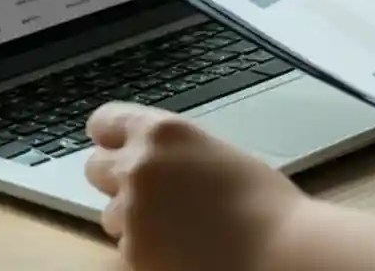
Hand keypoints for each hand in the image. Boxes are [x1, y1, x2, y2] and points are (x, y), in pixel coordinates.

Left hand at [84, 102, 304, 270]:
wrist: (279, 252)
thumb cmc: (264, 203)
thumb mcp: (214, 154)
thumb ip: (175, 152)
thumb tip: (157, 160)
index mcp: (162, 132)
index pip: (104, 122)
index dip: (109, 137)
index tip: (114, 147)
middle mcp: (139, 165)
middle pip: (95, 167)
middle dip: (115, 180)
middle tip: (146, 194)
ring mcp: (132, 210)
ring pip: (110, 213)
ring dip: (131, 219)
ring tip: (174, 228)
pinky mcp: (134, 251)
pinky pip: (126, 248)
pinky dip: (145, 251)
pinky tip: (180, 251)